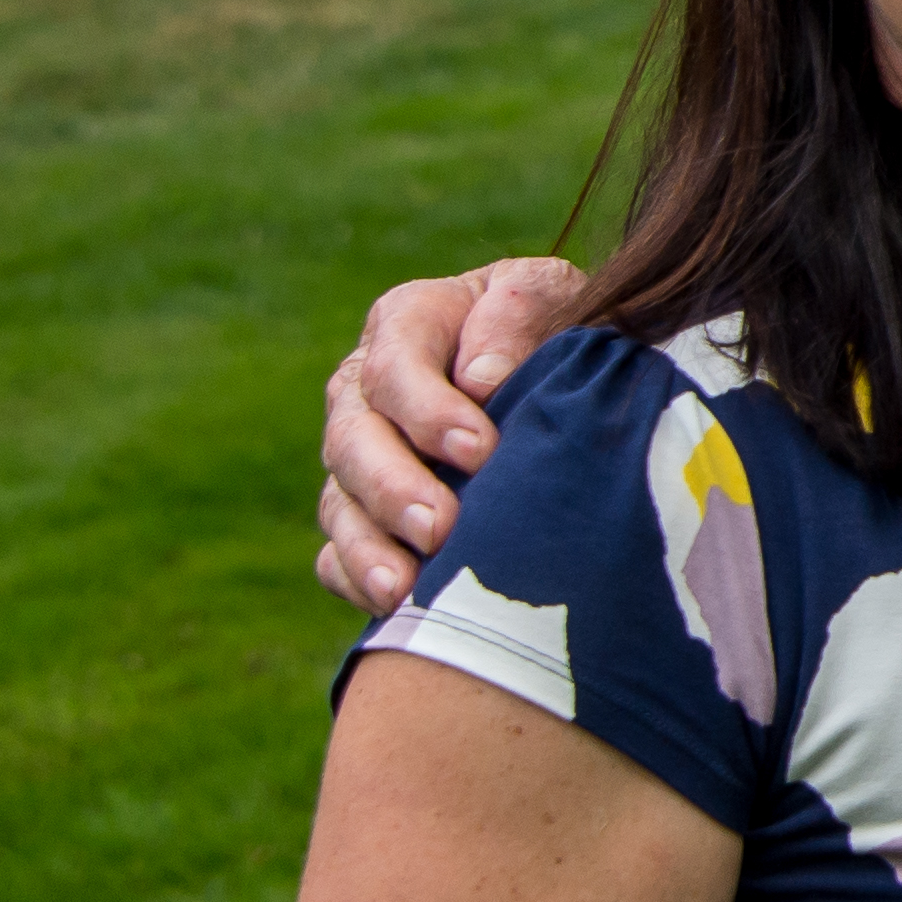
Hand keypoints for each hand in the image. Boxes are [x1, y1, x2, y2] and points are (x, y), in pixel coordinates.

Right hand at [317, 258, 583, 612]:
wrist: (565, 376)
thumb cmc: (558, 325)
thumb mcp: (550, 295)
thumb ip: (519, 312)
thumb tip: (481, 377)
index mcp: (408, 323)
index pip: (395, 364)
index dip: (429, 410)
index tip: (480, 449)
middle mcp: (367, 391)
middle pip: (353, 439)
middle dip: (394, 487)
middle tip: (440, 527)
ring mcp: (359, 457)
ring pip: (339, 501)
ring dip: (370, 545)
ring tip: (406, 586)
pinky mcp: (362, 515)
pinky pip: (336, 553)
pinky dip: (358, 578)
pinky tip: (394, 605)